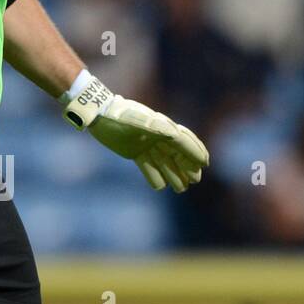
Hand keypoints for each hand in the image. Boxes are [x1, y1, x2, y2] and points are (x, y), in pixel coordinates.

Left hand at [62, 72, 209, 192]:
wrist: (98, 115)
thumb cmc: (118, 116)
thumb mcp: (135, 120)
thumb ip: (154, 127)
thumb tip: (174, 134)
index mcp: (161, 127)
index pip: (183, 142)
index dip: (194, 152)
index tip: (205, 163)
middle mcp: (157, 136)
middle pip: (177, 154)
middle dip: (187, 167)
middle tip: (195, 180)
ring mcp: (146, 144)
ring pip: (164, 162)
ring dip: (174, 174)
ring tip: (182, 189)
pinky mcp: (135, 152)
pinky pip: (148, 165)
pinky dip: (154, 175)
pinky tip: (160, 186)